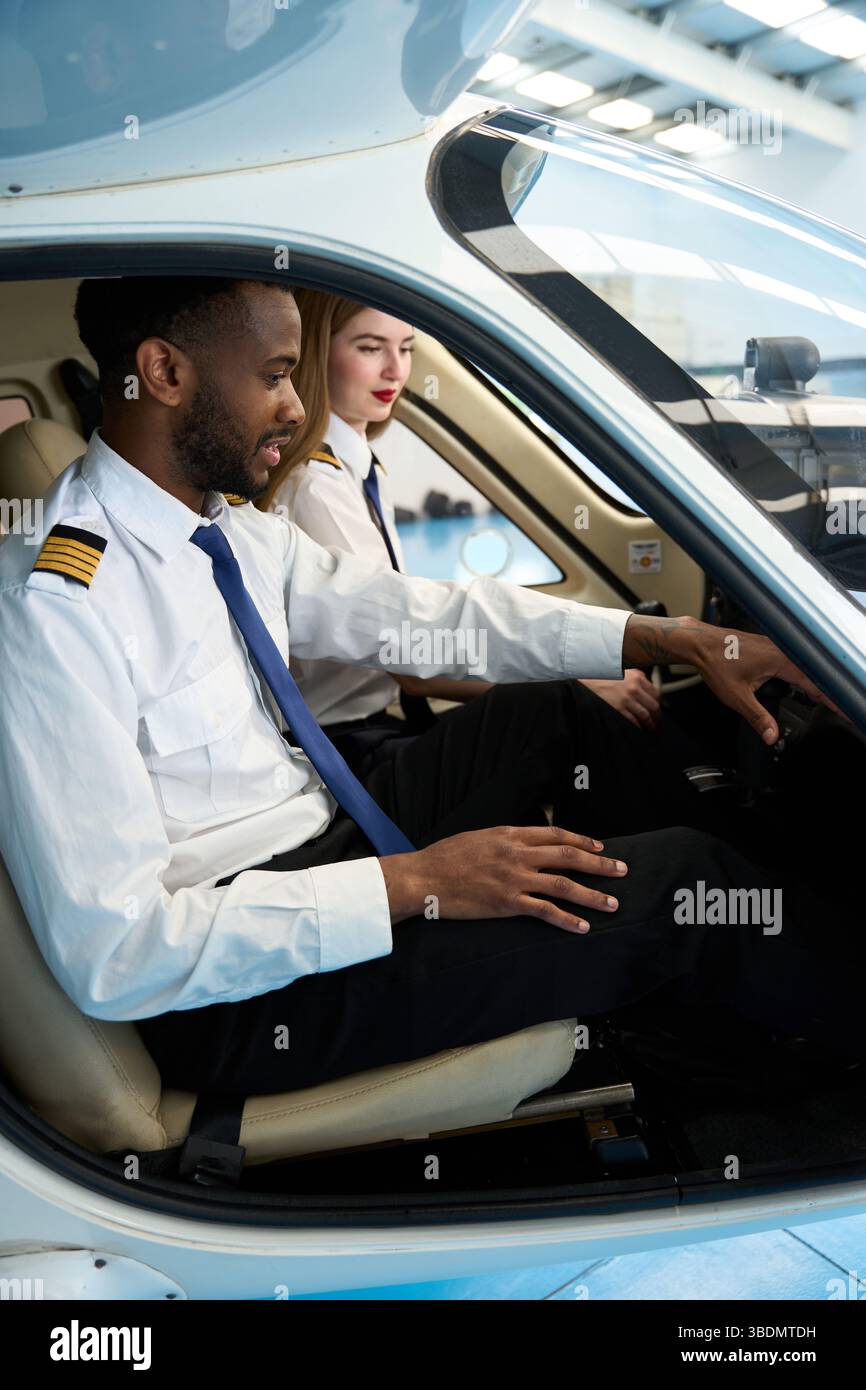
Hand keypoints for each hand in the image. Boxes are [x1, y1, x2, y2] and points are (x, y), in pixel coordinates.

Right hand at [379, 825, 627, 933]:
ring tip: (613, 903)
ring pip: (564, 885)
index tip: (600, 848)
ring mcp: (514, 879)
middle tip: (623, 870)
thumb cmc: (444, 858)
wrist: (423, 876)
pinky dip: (567, 920)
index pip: (555, 835)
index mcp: (510, 835)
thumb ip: (504, 841)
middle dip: (600, 865)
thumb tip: (521, 843)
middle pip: (568, 856)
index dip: (582, 841)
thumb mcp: (478, 838)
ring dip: (592, 894)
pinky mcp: (508, 903)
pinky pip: (545, 911)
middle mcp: (517, 854)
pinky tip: (583, 927)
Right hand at [582, 669, 660, 729]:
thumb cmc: (604, 673)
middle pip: (653, 706)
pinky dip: (638, 726)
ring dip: (649, 723)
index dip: (658, 703)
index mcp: (637, 677)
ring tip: (650, 727)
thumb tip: (647, 687)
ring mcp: (626, 699)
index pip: (656, 693)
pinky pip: (633, 721)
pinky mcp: (618, 708)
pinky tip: (638, 728)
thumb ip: (637, 677)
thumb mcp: (624, 669)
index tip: (657, 708)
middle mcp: (634, 688)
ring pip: (645, 715)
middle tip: (657, 721)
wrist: (587, 677)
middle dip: (657, 716)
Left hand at [622, 613, 835, 744]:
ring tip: (823, 698)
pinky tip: (799, 682)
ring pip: (801, 665)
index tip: (841, 707)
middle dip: (824, 690)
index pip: (813, 681)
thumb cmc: (715, 662)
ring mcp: (774, 646)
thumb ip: (758, 717)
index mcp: (779, 660)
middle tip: (836, 706)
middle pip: (811, 672)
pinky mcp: (767, 647)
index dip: (828, 697)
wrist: (699, 643)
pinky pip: (790, 660)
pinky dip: (799, 673)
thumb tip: (771, 735)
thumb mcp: (737, 697)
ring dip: (812, 680)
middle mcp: (780, 650)